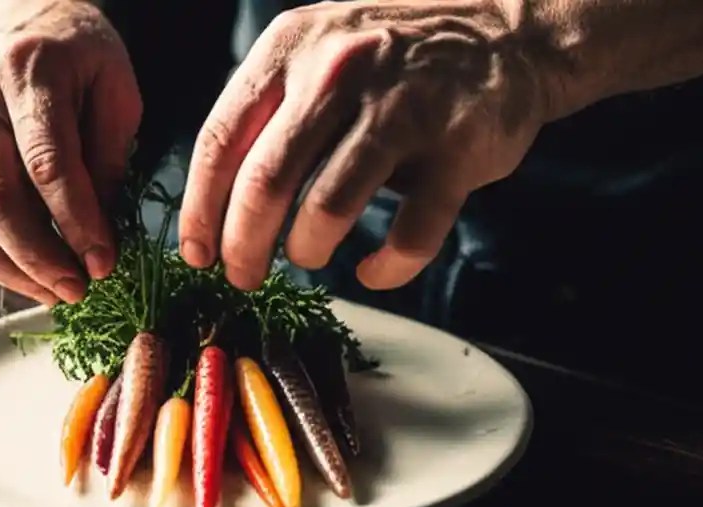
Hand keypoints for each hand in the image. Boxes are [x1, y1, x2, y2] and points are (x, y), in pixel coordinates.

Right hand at [0, 0, 141, 303]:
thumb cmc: (81, 52)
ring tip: (51, 293)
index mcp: (29, 72)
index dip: (76, 222)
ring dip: (9, 268)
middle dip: (39, 257)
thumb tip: (99, 233)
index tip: (104, 262)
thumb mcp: (115, 88)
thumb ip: (108, 156)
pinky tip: (26, 272)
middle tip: (77, 290)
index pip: (48, 164)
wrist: (21, 9)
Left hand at [178, 0, 553, 289]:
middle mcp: (339, 72)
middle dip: (243, 245)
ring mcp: (401, 108)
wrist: (506, 34)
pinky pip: (410, 233)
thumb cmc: (391, 60)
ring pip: (328, 207)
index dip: (200, 208)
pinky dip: (386, 267)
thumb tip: (214, 204)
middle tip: (242, 276)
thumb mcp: (316, 53)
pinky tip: (373, 270)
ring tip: (306, 257)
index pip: (221, 139)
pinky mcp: (458, 148)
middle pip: (265, 181)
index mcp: (290, 48)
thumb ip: (268, 112)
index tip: (197, 252)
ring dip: (305, 251)